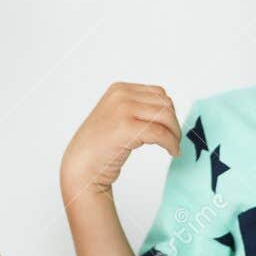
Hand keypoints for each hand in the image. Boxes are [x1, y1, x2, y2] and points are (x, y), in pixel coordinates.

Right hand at [60, 82, 180, 201]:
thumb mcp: (116, 116)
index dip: (169, 111)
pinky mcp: (127, 128)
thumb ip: (137, 109)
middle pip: (165, 103)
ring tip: (173, 146)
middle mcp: (121, 95)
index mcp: (119, 89)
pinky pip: (161, 133)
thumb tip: (168, 112)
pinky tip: (172, 152)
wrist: (80, 166)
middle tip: (174, 139)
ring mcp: (123, 110)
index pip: (158, 93)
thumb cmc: (98, 147)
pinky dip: (171, 144)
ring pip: (165, 117)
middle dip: (174, 122)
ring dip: (174, 133)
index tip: (171, 127)